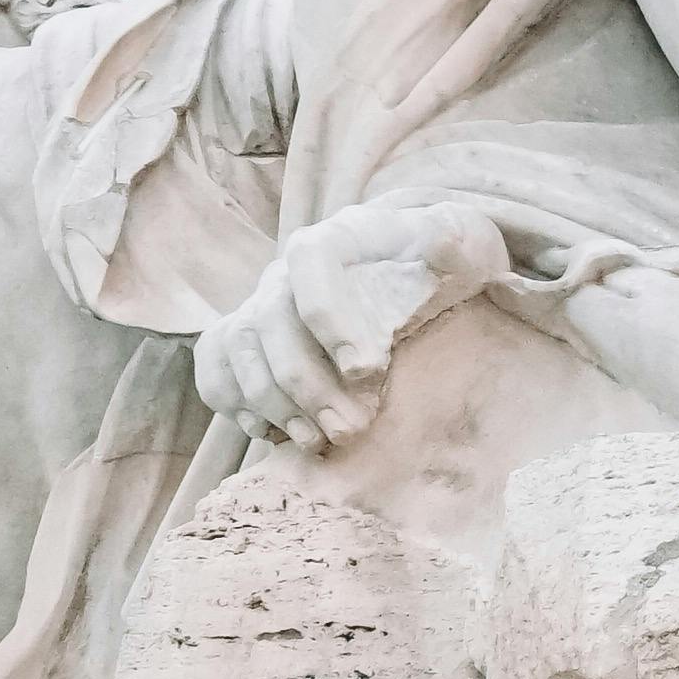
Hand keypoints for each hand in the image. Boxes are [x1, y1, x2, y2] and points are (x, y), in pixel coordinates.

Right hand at [192, 204, 508, 456]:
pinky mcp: (251, 340)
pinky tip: (273, 432)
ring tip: (314, 441)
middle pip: (269, 319)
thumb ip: (452, 245)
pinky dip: (233, 401)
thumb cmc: (442, 266)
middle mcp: (286, 270)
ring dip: (271, 402)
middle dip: (305, 383)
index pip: (311, 262)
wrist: (416, 278)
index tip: (367, 370)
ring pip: (238, 348)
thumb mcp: (462, 247)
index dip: (329, 317)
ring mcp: (262, 304)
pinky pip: (217, 366)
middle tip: (348, 429)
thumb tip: (440, 245)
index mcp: (334, 238)